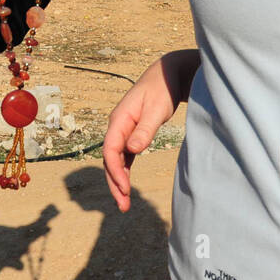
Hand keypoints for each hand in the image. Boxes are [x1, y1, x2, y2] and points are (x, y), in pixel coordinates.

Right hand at [102, 49, 199, 211]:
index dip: (115, 170)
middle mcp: (117, 126)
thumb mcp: (157, 109)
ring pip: (116, 160)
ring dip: (118, 181)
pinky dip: (125, 171)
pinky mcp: (132, 133)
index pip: (110, 149)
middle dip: (115, 183)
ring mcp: (124, 130)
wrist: (169, 74)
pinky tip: (127, 186)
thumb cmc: (163, 89)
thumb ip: (145, 129)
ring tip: (125, 203)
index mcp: (120, 119)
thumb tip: (133, 149)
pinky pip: (124, 156)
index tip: (125, 188)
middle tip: (123, 206)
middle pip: (110, 159)